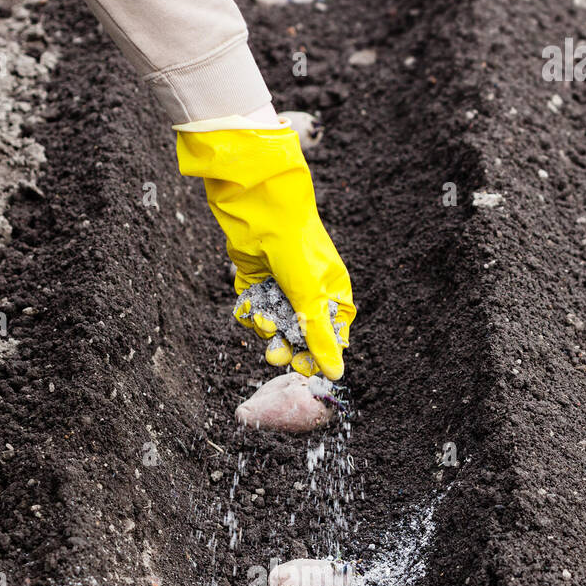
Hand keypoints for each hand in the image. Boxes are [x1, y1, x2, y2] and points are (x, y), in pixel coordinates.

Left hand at [176, 123, 354, 379]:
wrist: (261, 210)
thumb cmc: (296, 249)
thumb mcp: (311, 298)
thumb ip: (321, 339)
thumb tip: (335, 375)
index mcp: (332, 292)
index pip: (331, 336)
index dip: (318, 354)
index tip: (304, 366)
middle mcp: (308, 291)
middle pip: (300, 336)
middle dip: (288, 347)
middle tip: (277, 356)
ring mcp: (280, 286)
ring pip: (274, 325)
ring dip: (267, 329)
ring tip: (263, 320)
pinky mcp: (255, 281)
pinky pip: (254, 311)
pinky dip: (250, 313)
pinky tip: (250, 307)